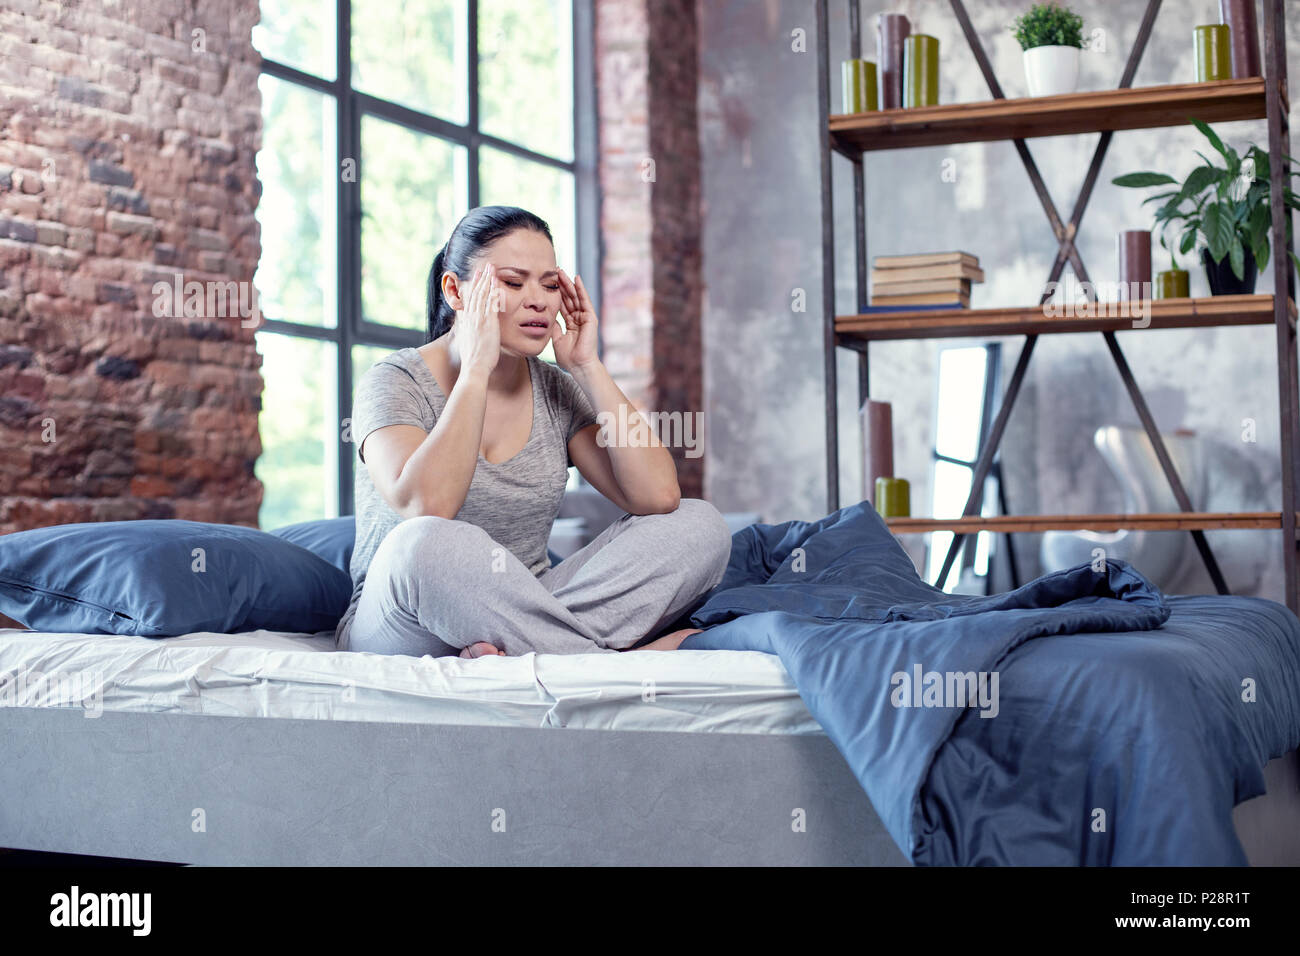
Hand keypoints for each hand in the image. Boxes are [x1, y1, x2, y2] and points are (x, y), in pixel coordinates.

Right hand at [455, 262, 502, 377]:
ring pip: (482, 295)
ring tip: (491, 269)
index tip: (477, 277)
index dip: (473, 287)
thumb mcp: (469, 343)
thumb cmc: (474, 360)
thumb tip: (470, 331)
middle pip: (475, 294)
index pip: (470, 300)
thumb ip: (469, 333)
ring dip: (486, 280)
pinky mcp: (488, 323)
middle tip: (485, 267)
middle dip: (480, 279)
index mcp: (467, 322)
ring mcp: (479, 320)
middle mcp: (471, 318)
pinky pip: (491, 304)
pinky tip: (496, 282)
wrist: (474, 367)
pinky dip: (493, 291)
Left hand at [552, 268, 599, 371]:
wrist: (578, 365)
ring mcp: (585, 318)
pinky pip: (585, 300)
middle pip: (569, 298)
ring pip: (575, 297)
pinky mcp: (590, 318)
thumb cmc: (568, 357)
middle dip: (562, 285)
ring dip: (568, 283)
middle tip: (554, 271)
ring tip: (561, 271)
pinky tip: (576, 278)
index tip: (548, 282)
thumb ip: (554, 326)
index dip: (556, 294)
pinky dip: (581, 289)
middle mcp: (579, 319)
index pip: (563, 305)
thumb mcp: (556, 338)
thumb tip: (548, 316)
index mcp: (571, 324)